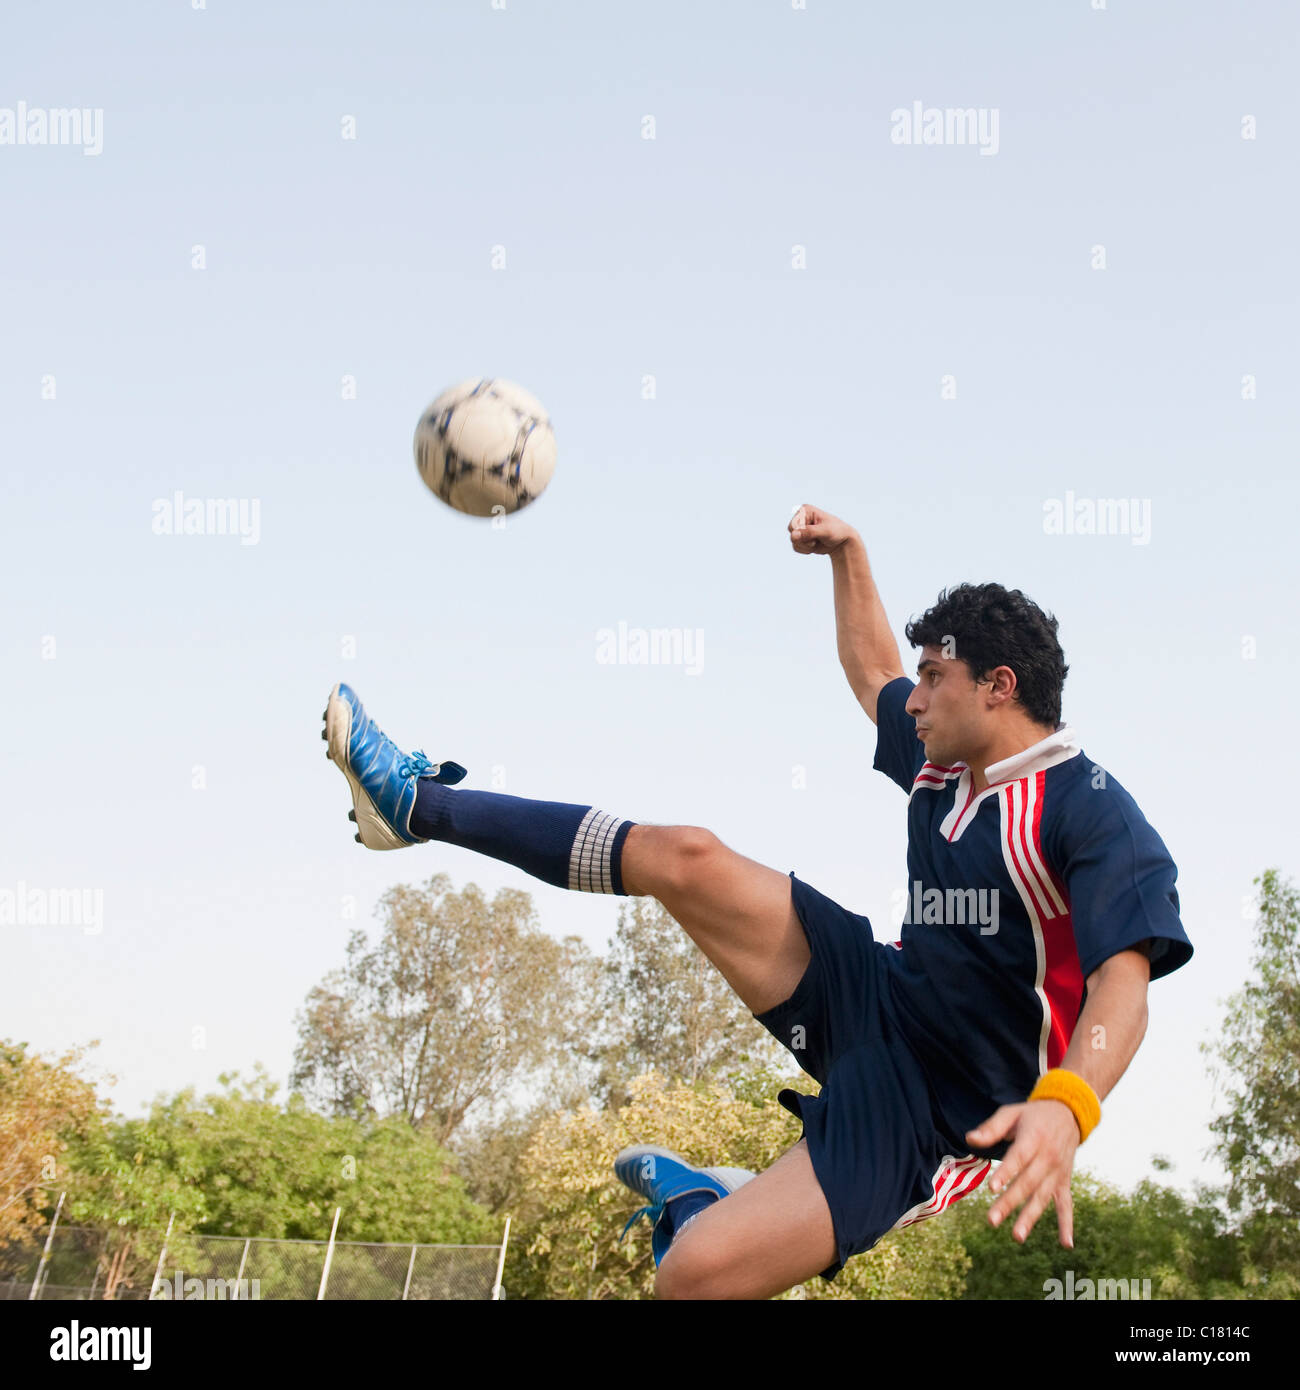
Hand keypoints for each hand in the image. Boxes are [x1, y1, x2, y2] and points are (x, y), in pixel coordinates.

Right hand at [788, 503, 857, 556]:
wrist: (842, 541)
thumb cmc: (836, 531)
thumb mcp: (825, 531)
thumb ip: (809, 532)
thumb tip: (793, 535)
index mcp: (805, 510)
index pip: (793, 525)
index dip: (803, 533)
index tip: (816, 533)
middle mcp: (800, 518)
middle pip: (792, 533)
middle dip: (804, 540)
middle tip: (817, 539)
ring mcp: (800, 528)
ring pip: (793, 541)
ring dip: (806, 546)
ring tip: (817, 542)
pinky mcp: (801, 538)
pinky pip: (796, 547)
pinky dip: (805, 550)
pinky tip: (815, 546)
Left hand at [966, 1100, 1079, 1246]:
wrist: (1068, 1114)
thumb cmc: (1033, 1115)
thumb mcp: (1011, 1112)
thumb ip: (991, 1127)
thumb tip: (969, 1139)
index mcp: (1033, 1139)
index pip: (1018, 1158)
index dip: (1006, 1173)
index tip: (992, 1188)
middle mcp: (1048, 1158)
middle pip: (1027, 1183)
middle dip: (1009, 1203)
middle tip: (991, 1220)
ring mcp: (1057, 1172)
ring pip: (1042, 1197)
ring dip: (1030, 1218)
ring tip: (1016, 1236)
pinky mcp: (1064, 1182)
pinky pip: (1067, 1205)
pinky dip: (1067, 1224)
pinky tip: (1066, 1244)